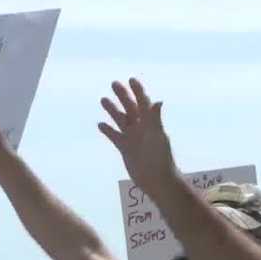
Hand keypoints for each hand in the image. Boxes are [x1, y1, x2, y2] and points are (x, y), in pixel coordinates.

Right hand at [98, 79, 178, 193]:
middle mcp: (141, 128)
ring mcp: (132, 138)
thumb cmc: (160, 158)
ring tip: (103, 99)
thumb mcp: (158, 137)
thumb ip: (155, 119)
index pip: (143, 102)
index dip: (138, 91)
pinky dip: (108, 130)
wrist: (156, 180)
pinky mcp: (125, 149)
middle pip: (130, 107)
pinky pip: (114, 136)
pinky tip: (100, 124)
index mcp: (150, 122)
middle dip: (122, 95)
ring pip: (120, 120)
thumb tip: (159, 102)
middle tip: (114, 83)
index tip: (130, 79)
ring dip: (112, 110)